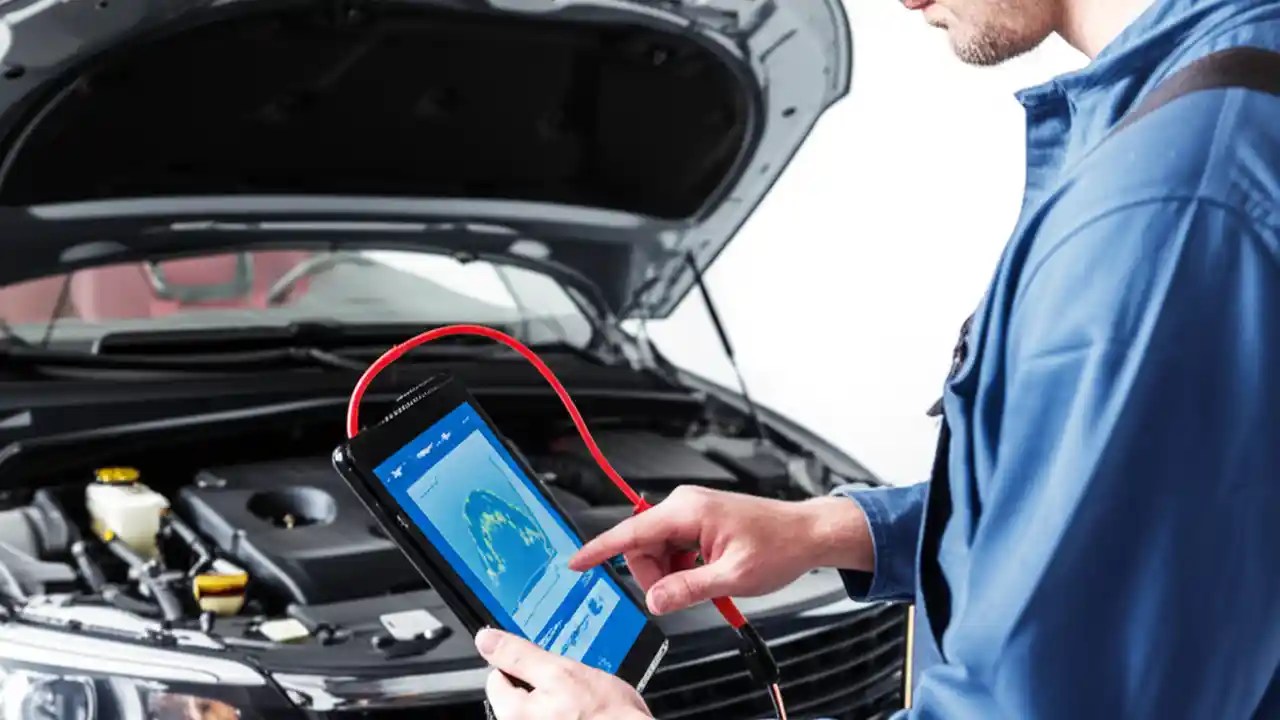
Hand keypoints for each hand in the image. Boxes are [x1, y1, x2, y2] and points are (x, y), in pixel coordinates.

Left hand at [476, 628, 651, 719]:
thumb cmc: (608, 716)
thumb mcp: (561, 672)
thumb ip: (519, 656)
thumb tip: (486, 639)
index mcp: (512, 714)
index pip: (497, 677)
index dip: (522, 665)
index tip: (543, 665)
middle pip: (517, 696)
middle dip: (541, 684)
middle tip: (570, 685)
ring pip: (539, 706)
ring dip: (557, 699)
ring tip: (583, 702)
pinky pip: (555, 716)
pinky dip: (566, 714)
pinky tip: (585, 715)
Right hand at [569, 486, 871, 614]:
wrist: (806, 533)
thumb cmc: (779, 546)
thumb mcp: (732, 578)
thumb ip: (688, 589)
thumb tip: (654, 600)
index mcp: (688, 511)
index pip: (630, 531)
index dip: (599, 549)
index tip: (575, 561)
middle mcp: (685, 505)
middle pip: (641, 546)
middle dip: (653, 575)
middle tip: (681, 594)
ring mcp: (690, 512)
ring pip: (656, 550)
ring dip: (669, 573)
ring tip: (704, 583)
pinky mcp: (697, 521)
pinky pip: (671, 548)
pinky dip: (680, 567)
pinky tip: (704, 575)